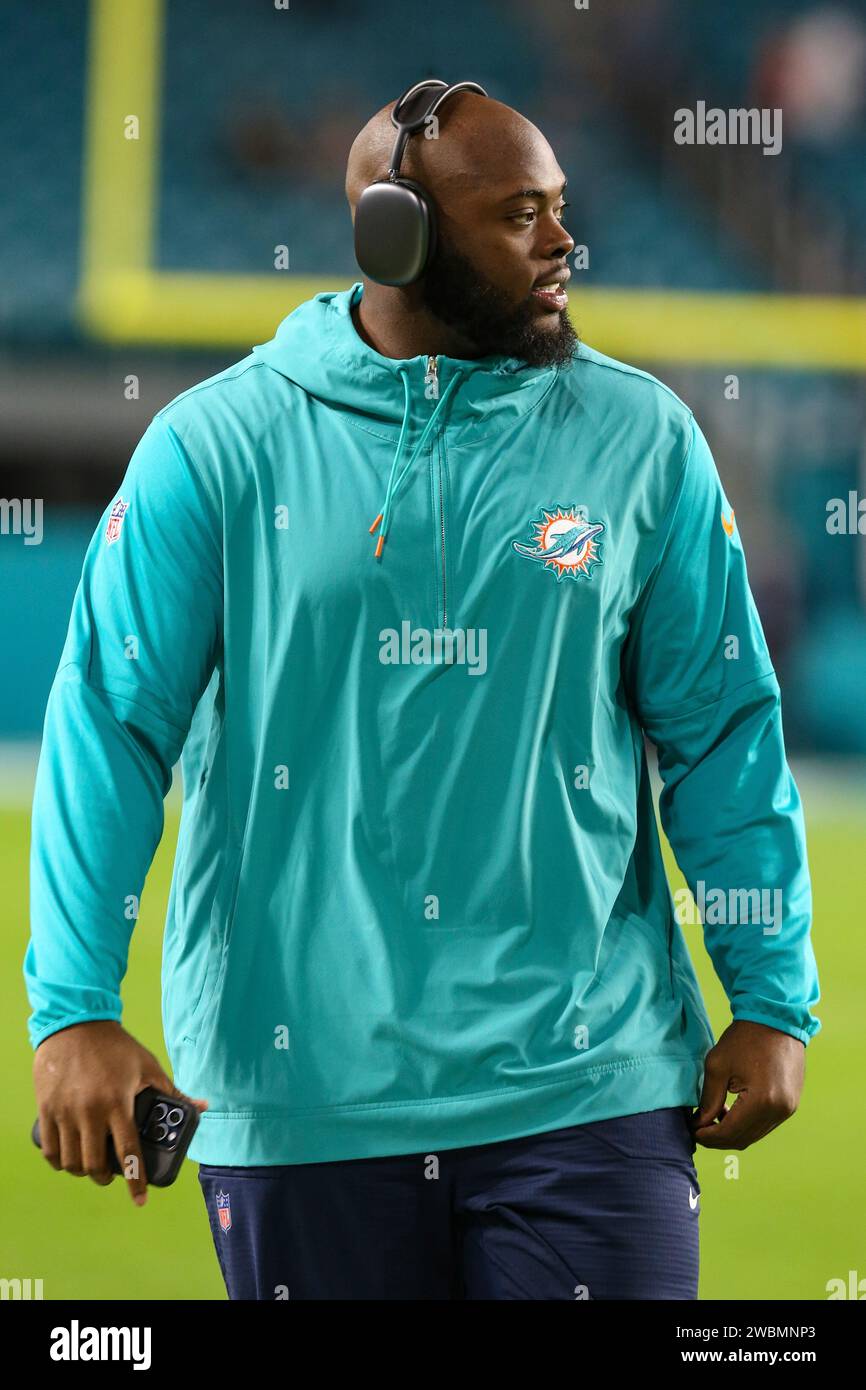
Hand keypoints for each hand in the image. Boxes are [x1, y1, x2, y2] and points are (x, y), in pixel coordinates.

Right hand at [33, 1020, 207, 1204]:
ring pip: (71, 1163)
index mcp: (118, 1103)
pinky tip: (69, 1160)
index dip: (136, 1182)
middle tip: (113, 1176)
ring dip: (83, 1172)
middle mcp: (90, 1111)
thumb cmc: (117, 1047)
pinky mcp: (46, 1110)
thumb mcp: (148, 1066)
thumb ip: (174, 1091)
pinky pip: (50, 1150)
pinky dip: (60, 1162)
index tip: (141, 1200)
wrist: (75, 1024)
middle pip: (96, 1165)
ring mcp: (65, 1112)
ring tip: (92, 1166)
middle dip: (107, 1179)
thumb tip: (203, 1107)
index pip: (129, 1153)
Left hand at [690, 1019, 804, 1149]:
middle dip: (718, 1138)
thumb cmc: (745, 1038)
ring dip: (733, 1131)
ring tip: (713, 1116)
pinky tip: (731, 1110)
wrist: (777, 1018)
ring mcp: (789, 1109)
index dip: (708, 1136)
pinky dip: (746, 1123)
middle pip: (743, 1139)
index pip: (729, 1133)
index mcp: (762, 1101)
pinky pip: (765, 1124)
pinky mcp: (791, 1104)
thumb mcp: (717, 1065)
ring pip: (755, 1135)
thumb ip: (708, 1099)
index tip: (692, 1130)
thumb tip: (700, 1123)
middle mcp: (779, 1111)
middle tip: (699, 1128)